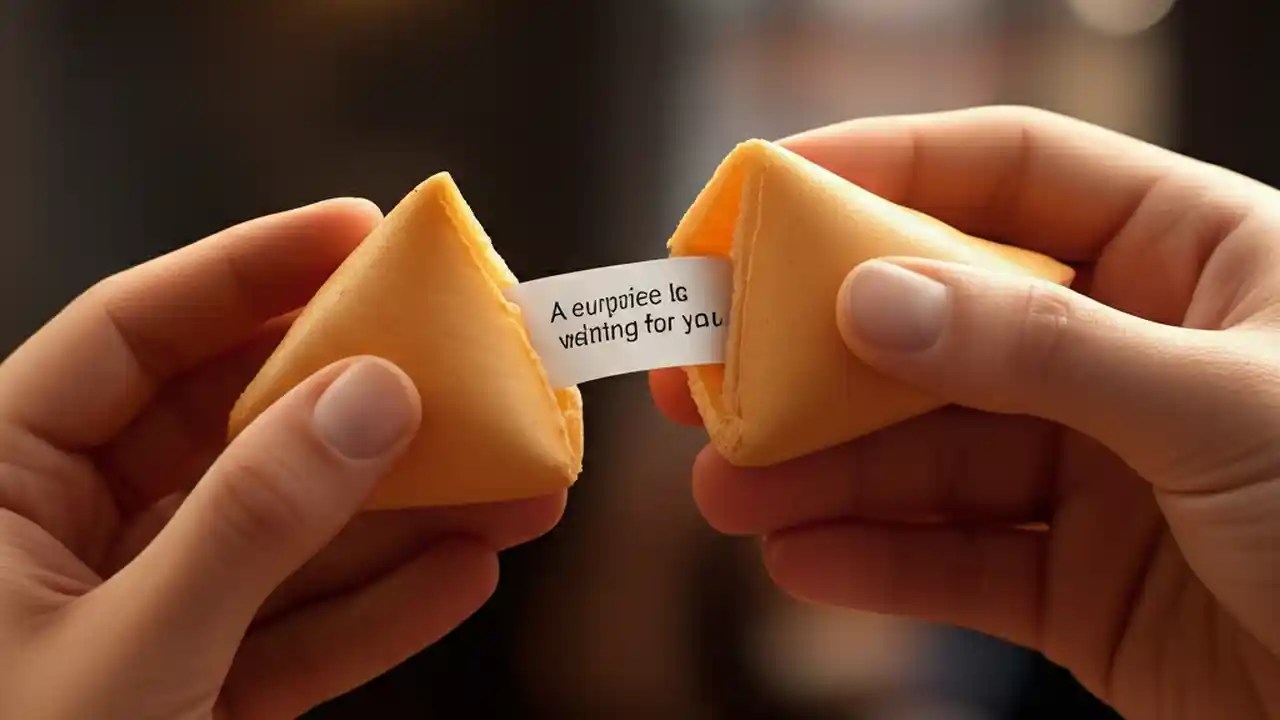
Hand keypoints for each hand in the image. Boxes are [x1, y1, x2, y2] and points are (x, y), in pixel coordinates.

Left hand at [0, 199, 563, 718]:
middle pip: (238, 424)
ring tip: (518, 479)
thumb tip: (371, 399)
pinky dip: (386, 609)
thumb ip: (252, 521)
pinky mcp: (202, 688)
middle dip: (362, 402)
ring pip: (292, 531)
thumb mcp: (128, 651)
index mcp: (2, 482)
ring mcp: (149, 610)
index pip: (135, 333)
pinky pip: (303, 629)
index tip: (358, 233)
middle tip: (468, 360)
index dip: (250, 271)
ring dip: (408, 511)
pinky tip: (470, 570)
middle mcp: (75, 530)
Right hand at [651, 106, 1279, 718]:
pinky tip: (804, 562)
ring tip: (727, 493)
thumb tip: (870, 299)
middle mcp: (1126, 351)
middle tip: (706, 371)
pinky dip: (879, 564)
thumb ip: (1040, 349)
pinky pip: (959, 560)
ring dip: (822, 473)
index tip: (763, 192)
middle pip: (936, 321)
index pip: (1008, 172)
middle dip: (815, 352)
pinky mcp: (1077, 580)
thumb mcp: (1220, 406)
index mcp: (1189, 256)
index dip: (880, 167)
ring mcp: (1095, 468)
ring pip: (928, 453)